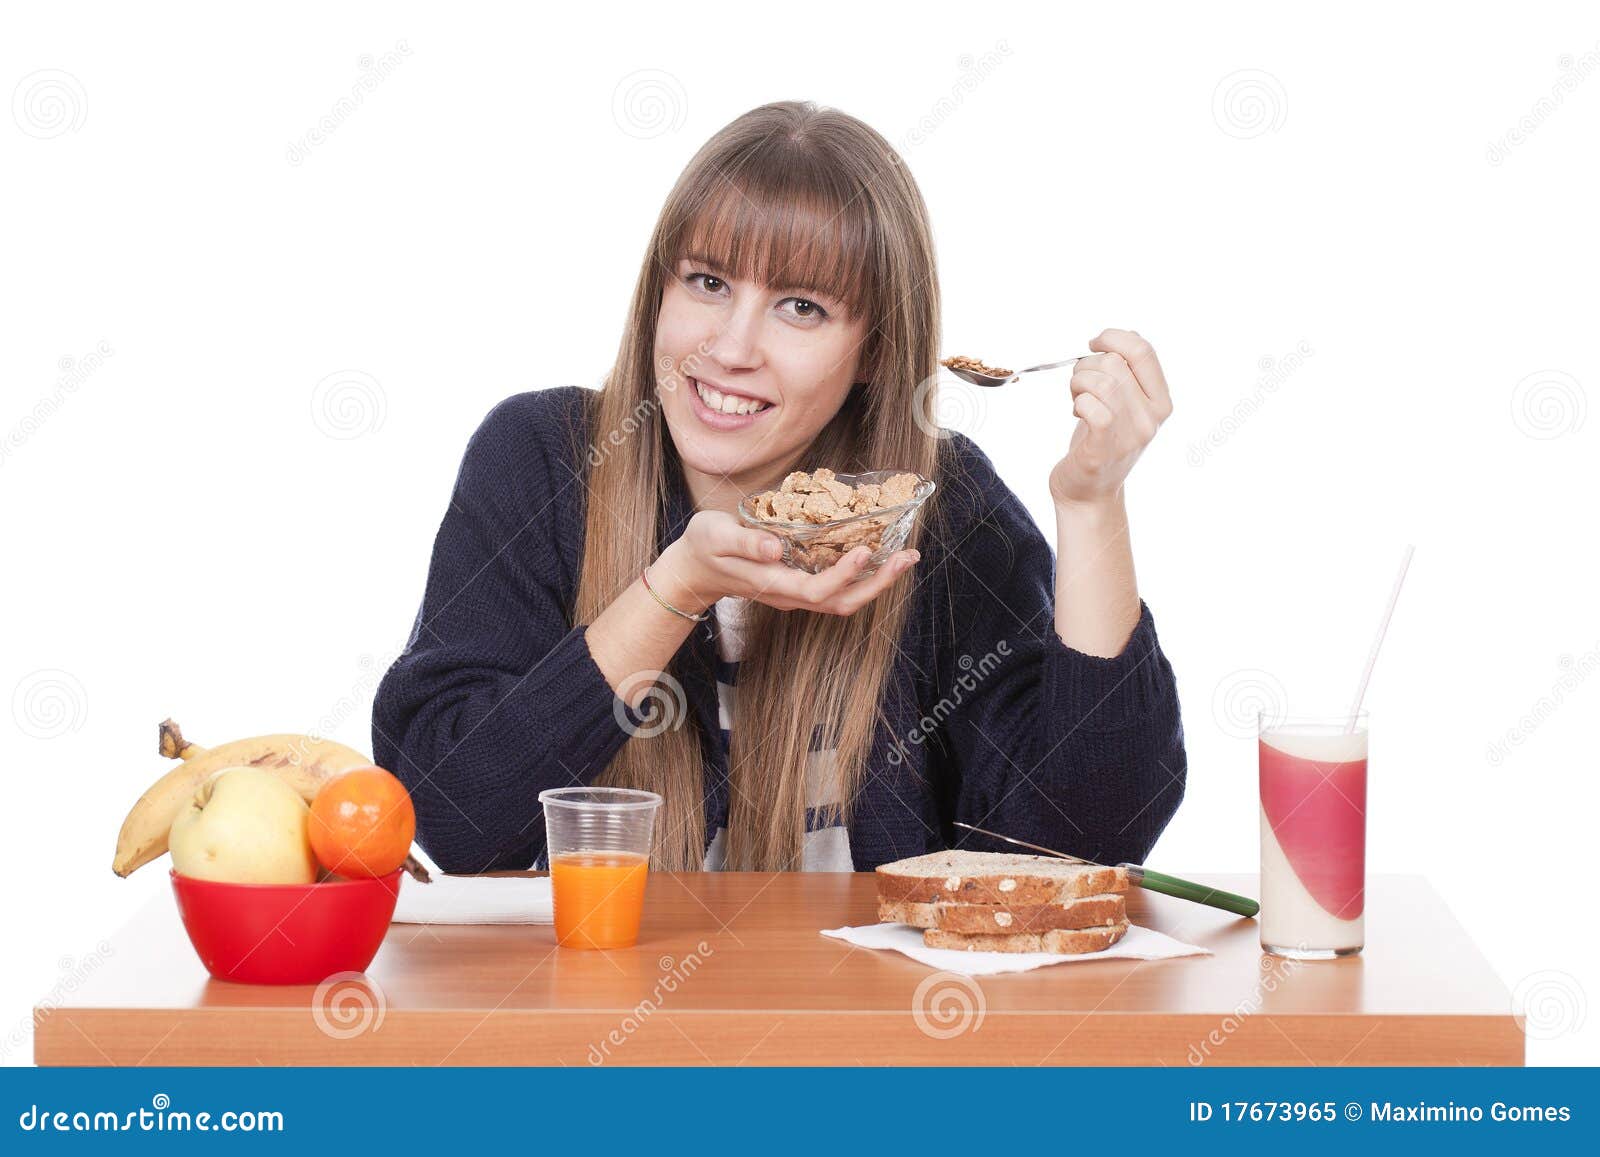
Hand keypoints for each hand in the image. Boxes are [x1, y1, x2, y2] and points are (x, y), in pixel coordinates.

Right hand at [649, 510, 918, 616]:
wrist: (693, 570)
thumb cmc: (703, 548)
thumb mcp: (715, 536)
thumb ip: (745, 542)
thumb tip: (776, 546)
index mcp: (772, 584)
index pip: (815, 590)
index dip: (842, 575)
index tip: (862, 550)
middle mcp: (789, 595)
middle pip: (842, 602)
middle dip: (877, 584)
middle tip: (907, 556)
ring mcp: (795, 593)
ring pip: (844, 599)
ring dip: (876, 581)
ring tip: (903, 557)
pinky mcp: (799, 585)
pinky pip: (837, 588)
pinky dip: (862, 575)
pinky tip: (876, 555)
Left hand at [1048, 328, 1173, 509]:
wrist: (1088, 492)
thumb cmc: (1101, 441)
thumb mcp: (1125, 404)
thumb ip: (1131, 372)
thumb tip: (1129, 336)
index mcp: (1161, 401)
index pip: (1143, 350)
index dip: (1113, 337)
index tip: (1094, 343)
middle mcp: (1152, 418)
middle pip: (1115, 363)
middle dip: (1086, 366)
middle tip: (1080, 385)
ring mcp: (1131, 434)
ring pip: (1101, 381)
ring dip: (1078, 383)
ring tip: (1077, 399)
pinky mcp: (1104, 448)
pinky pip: (1093, 407)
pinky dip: (1078, 402)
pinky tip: (1076, 412)